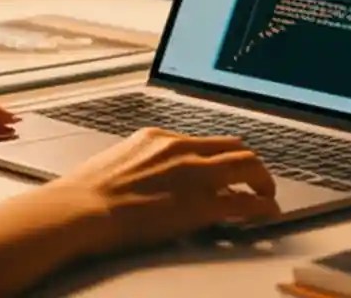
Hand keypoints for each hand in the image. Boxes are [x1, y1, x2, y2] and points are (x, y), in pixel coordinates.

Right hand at [51, 127, 280, 249]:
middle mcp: (181, 149)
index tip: (227, 166)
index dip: (222, 154)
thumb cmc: (88, 193)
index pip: (204, 140)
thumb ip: (143, 163)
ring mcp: (194, 175)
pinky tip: (267, 212)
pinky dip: (263, 206)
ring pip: (247, 165)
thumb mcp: (118, 162)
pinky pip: (244, 202)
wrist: (82, 209)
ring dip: (263, 180)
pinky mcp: (201, 204)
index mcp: (159, 137)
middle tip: (256, 178)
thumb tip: (150, 175)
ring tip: (267, 194)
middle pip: (234, 146)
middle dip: (249, 162)